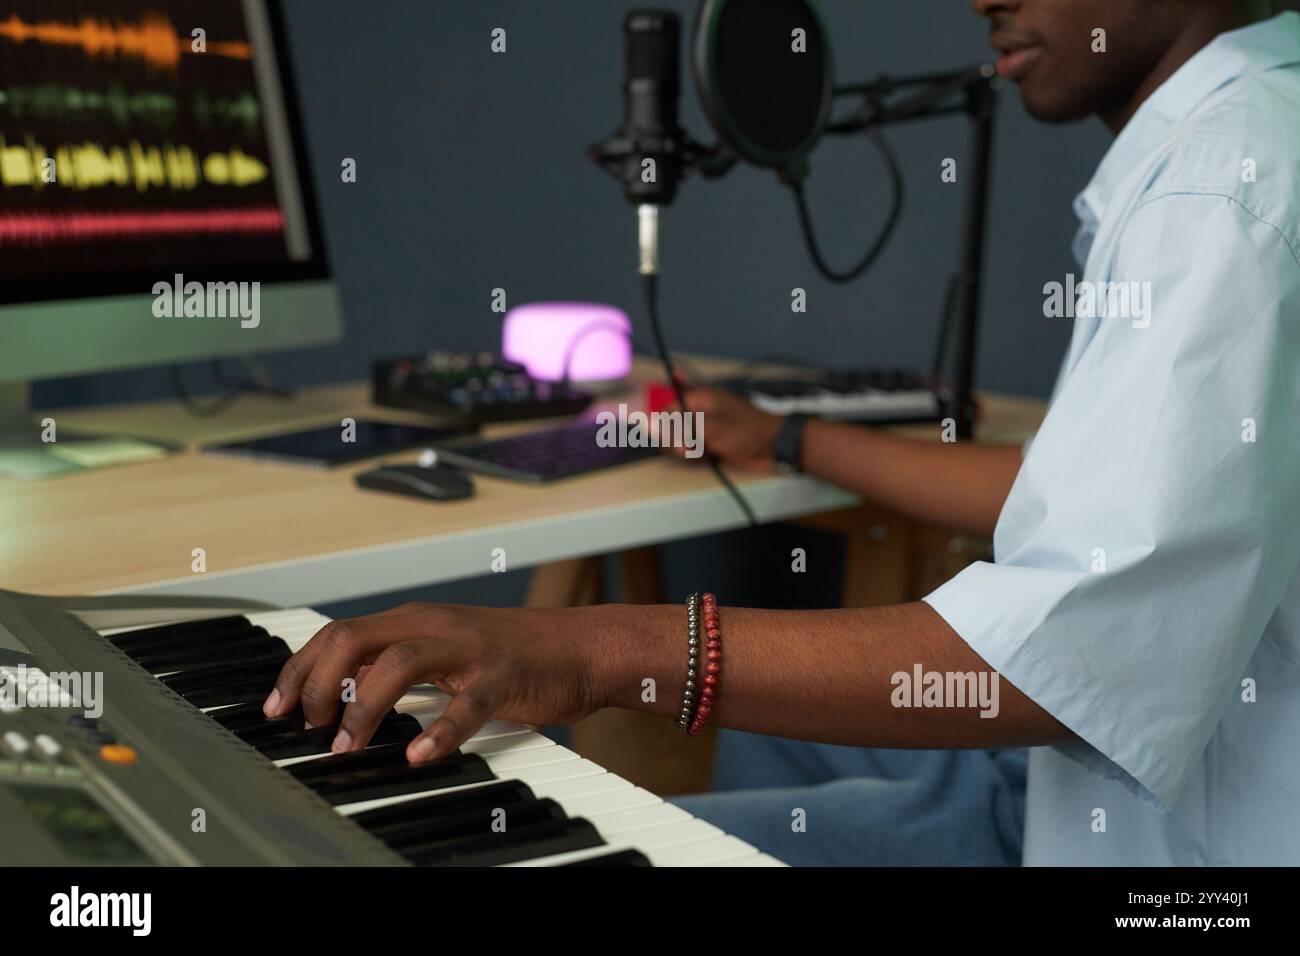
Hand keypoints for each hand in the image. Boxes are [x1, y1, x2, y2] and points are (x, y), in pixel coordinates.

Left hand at [262, 603, 618, 763]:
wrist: (583, 647)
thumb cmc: (514, 655)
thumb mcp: (446, 650)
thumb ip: (398, 664)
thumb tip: (342, 694)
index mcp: (415, 619)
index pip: (339, 632)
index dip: (300, 669)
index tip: (277, 707)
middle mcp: (435, 626)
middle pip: (355, 638)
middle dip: (319, 683)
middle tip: (309, 726)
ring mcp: (469, 650)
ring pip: (399, 662)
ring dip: (363, 706)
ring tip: (347, 745)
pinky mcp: (503, 678)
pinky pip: (466, 705)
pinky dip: (438, 732)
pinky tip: (419, 755)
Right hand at [673, 387, 782, 472]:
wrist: (774, 447)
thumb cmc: (746, 431)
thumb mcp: (712, 427)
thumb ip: (683, 425)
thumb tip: (657, 422)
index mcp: (701, 399)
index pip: (670, 406)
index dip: (663, 422)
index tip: (665, 437)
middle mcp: (701, 412)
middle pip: (673, 425)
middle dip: (674, 440)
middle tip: (686, 449)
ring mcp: (706, 429)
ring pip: (682, 440)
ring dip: (685, 451)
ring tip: (701, 454)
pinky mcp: (712, 445)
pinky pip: (694, 451)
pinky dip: (696, 457)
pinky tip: (707, 459)